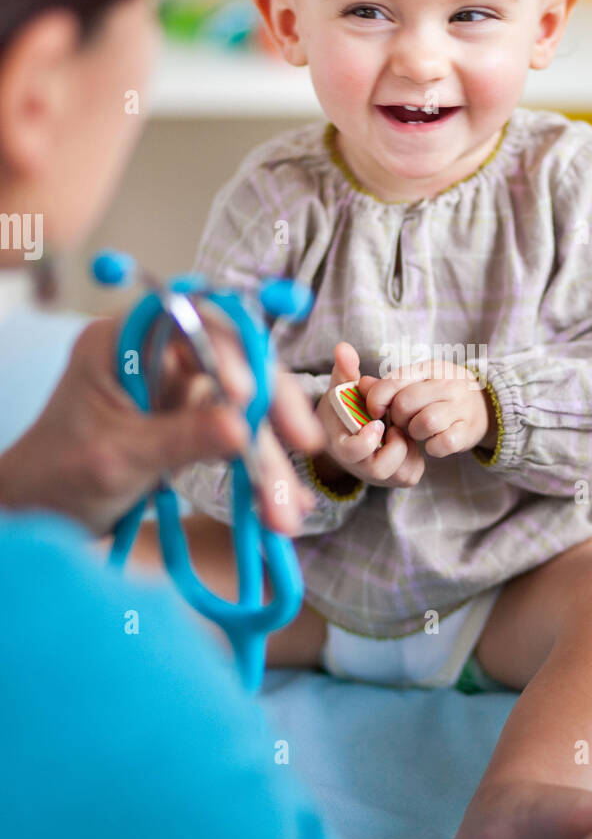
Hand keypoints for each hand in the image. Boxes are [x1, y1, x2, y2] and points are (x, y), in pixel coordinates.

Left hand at [0, 313, 324, 536]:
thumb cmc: (58, 477)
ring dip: (270, 458)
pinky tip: (286, 503)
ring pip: (245, 408)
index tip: (246, 395)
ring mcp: (181, 390)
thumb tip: (242, 428)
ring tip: (286, 513)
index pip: (192, 323)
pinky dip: (263, 471)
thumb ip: (179, 439)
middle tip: (303, 446)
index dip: (228, 351)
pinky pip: (241, 439)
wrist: (40, 515)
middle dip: (270, 409)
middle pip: (234, 362)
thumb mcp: (117, 459)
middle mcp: (161, 355)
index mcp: (126, 339)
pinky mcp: (196, 424)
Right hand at [310, 342, 424, 488]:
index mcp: (341, 444)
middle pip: (379, 468)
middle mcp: (359, 466)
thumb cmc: (345, 409)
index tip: (377, 422)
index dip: (367, 439)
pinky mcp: (397, 478)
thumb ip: (345, 370)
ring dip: (406, 448)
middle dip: (394, 446)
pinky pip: (412, 472)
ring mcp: (379, 475)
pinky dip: (414, 455)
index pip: (352, 452)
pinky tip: (406, 440)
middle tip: (395, 427)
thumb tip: (343, 348)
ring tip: (399, 430)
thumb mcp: (342, 389)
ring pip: (400, 473)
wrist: (351, 434)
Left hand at [365, 358, 495, 457]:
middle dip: (397, 418)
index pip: (393, 381)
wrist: (486, 405)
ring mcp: (460, 407)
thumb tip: (360, 384)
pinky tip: (434, 442)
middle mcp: (447, 384)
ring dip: (415, 433)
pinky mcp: (468, 431)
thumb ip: (388, 384)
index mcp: (429, 368)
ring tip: (419, 431)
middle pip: (405, 403)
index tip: (377, 411)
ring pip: (424, 422)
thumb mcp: (417, 381)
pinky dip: (433, 448)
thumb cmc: (440, 394)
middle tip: (403, 422)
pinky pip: (442, 443)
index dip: (377, 400)